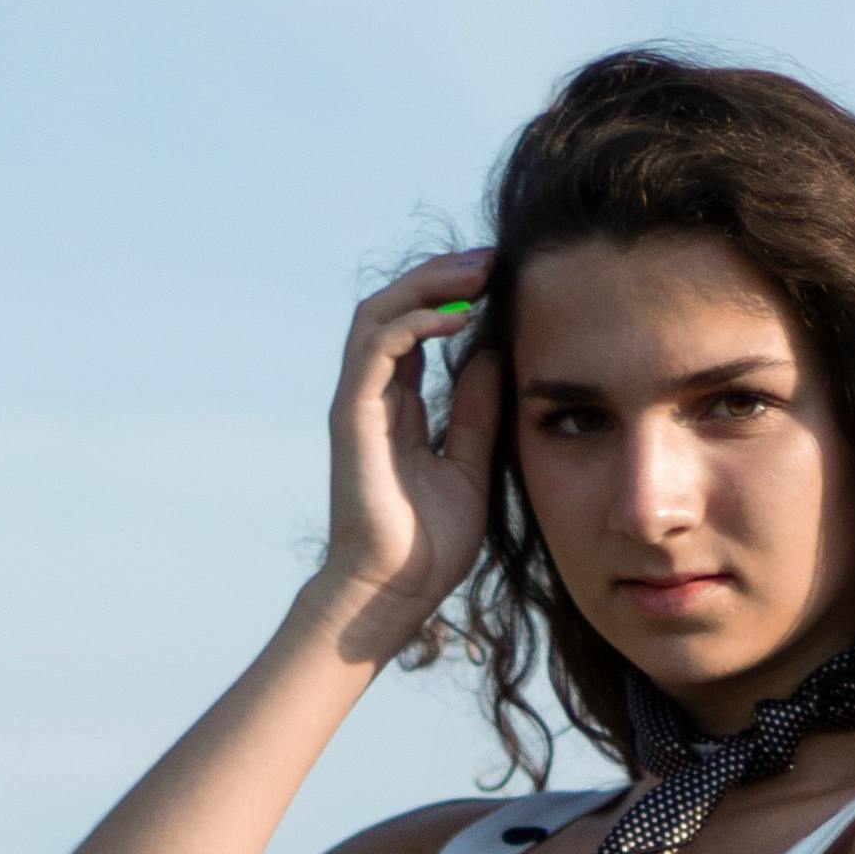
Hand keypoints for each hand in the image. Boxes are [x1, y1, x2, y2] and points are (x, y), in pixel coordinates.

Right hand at [311, 250, 502, 653]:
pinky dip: (415, 322)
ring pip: (379, 312)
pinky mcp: (351, 414)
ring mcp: (357, 402)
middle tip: (493, 260)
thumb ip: (476, 410)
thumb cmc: (428, 545)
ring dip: (427, 284)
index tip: (503, 280)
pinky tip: (458, 318)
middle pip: (394, 307)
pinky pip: (377, 347)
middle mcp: (371, 395)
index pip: (416, 329)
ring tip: (478, 273)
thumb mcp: (471, 464)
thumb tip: (493, 354)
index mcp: (397, 406)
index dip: (454, 297)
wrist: (396, 593)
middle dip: (442, 275)